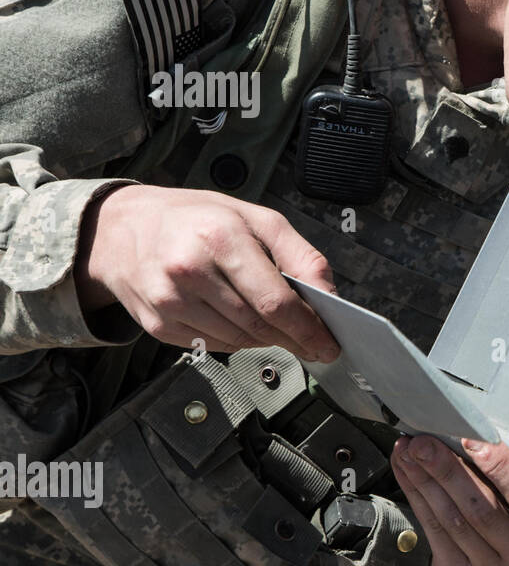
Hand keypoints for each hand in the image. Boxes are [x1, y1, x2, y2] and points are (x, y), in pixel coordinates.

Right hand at [74, 184, 340, 360]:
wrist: (122, 228)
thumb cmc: (197, 219)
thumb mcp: (257, 219)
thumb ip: (301, 256)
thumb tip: (329, 297)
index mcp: (221, 238)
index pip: (276, 302)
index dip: (308, 329)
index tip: (328, 344)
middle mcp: (190, 270)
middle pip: (260, 327)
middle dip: (293, 338)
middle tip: (311, 341)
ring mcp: (169, 301)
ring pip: (239, 341)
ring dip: (264, 339)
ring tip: (270, 321)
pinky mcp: (157, 325)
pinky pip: (213, 346)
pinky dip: (234, 340)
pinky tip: (234, 319)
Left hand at [391, 434, 508, 565]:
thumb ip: (506, 477)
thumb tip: (464, 436)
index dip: (499, 465)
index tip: (469, 438)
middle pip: (482, 509)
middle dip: (448, 471)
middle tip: (423, 442)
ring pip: (451, 519)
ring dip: (424, 480)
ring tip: (407, 450)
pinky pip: (432, 529)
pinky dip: (416, 495)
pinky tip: (406, 471)